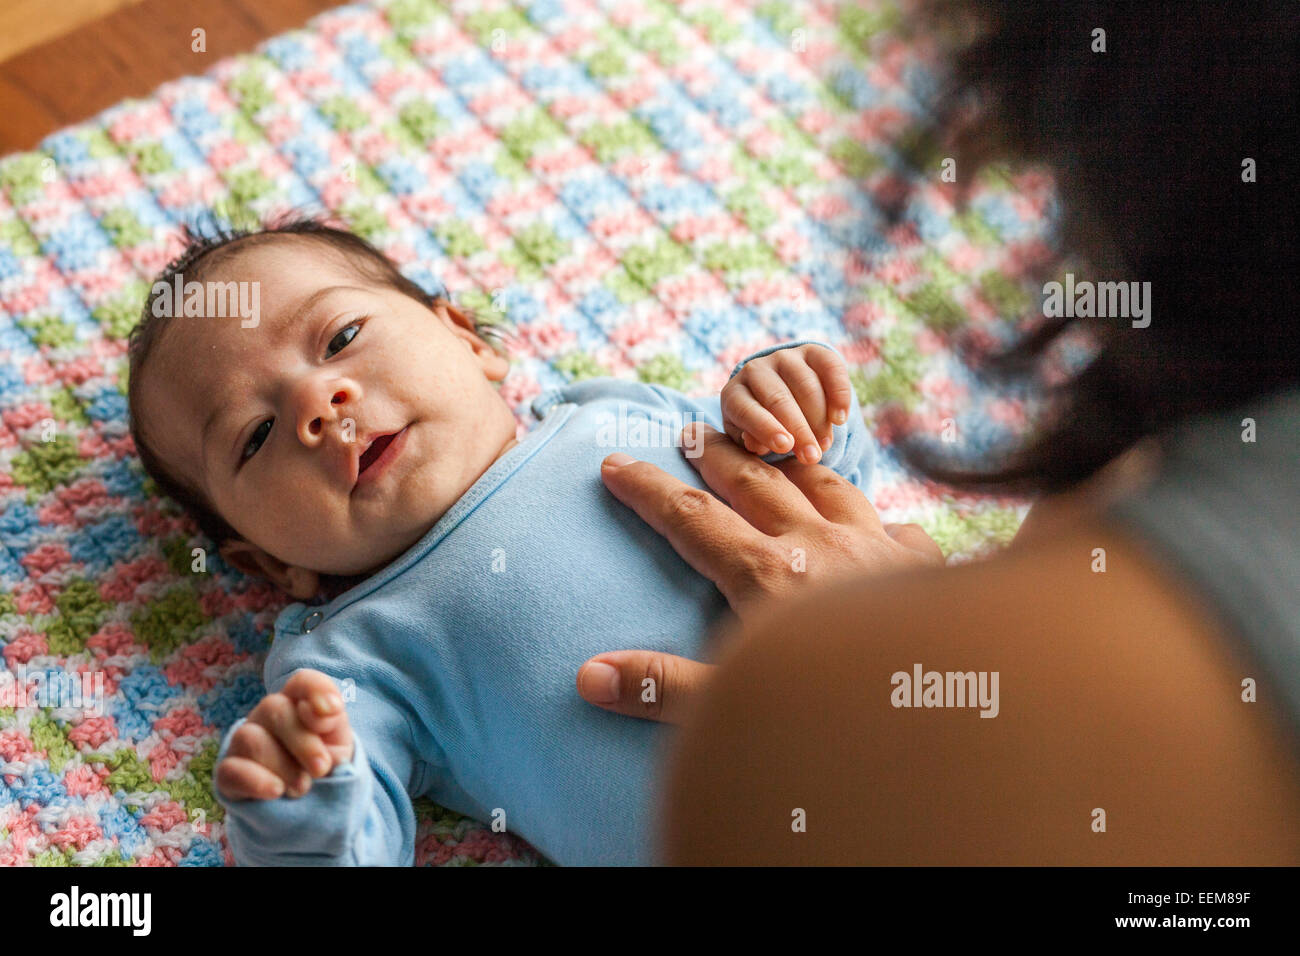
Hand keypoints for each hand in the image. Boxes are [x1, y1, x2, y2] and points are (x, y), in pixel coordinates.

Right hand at [215, 669, 353, 800]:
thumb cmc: (323, 766)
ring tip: (302, 787)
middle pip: (274, 708)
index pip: (302, 682)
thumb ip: (333, 724)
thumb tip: (322, 713)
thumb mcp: (339, 745)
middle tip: (321, 768)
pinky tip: (276, 792)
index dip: (317, 690)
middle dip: (303, 742)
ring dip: (283, 766)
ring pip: (251, 739)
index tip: (333, 712)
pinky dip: (257, 782)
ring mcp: (243, 742)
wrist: (307, 803)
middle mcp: (266, 716)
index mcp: (297, 703)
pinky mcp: (228, 773)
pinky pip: (232, 770)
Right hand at [578, 423, 943, 721]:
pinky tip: (878, 523)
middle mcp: (820, 546)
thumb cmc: (842, 719)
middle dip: (717, 455)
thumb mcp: (738, 709)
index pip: (691, 519)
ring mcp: (877, 548)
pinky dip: (876, 516)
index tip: (615, 463)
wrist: (964, 700)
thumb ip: (665, 689)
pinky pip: (893, 524)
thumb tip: (587, 676)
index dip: (648, 490)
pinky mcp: (924, 566)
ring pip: (824, 485)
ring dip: (789, 463)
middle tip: (691, 431)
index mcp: (767, 575)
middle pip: (756, 483)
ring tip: (771, 445)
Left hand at [721, 344, 854, 463]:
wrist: (777, 400)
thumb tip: (759, 445)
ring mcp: (784, 357)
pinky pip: (830, 368)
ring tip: (825, 444)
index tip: (785, 447)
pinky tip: (840, 419)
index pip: (746, 409)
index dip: (765, 428)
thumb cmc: (760, 428)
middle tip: (813, 456)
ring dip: (819, 419)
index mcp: (734, 394)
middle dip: (799, 430)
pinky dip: (839, 393)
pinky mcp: (812, 352)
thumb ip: (753, 443)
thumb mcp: (750, 440)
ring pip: (806, 386)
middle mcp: (756, 370)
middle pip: (779, 399)